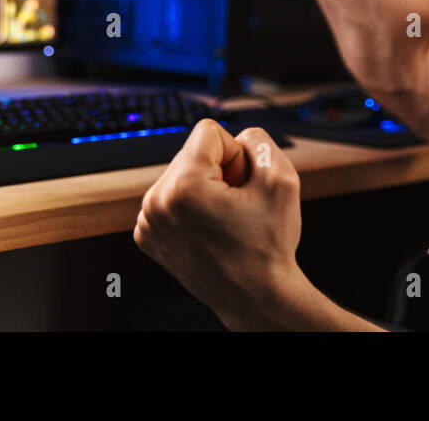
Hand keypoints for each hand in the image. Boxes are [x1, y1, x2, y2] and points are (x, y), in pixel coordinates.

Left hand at [133, 119, 303, 327]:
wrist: (254, 297)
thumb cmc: (268, 246)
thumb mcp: (281, 179)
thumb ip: (259, 141)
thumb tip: (235, 137)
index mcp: (184, 187)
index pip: (209, 132)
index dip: (237, 155)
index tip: (243, 186)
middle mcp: (157, 201)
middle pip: (192, 152)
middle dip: (219, 170)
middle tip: (236, 206)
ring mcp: (148, 220)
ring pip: (181, 173)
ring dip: (204, 187)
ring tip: (222, 219)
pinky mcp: (147, 234)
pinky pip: (170, 196)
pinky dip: (190, 207)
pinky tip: (207, 229)